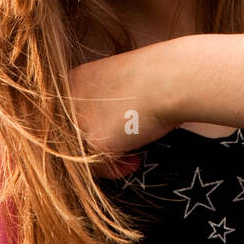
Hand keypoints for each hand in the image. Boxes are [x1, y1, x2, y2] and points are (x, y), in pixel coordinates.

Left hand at [68, 42, 176, 175]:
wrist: (171, 78)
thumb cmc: (159, 75)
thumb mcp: (123, 82)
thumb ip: (109, 101)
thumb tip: (113, 124)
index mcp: (78, 79)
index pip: (75, 113)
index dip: (96, 125)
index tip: (118, 129)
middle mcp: (72, 99)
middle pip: (76, 133)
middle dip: (101, 143)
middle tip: (124, 148)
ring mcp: (82, 120)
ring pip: (83, 151)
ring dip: (107, 159)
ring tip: (131, 158)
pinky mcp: (95, 140)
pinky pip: (98, 165)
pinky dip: (116, 168)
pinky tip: (134, 160)